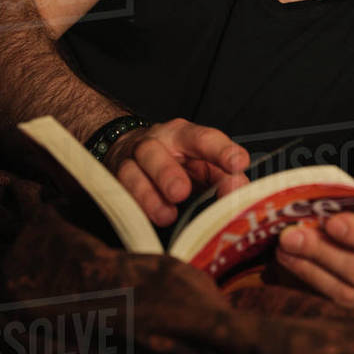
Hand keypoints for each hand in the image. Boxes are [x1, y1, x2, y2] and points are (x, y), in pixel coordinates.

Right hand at [105, 118, 249, 226]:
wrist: (131, 149)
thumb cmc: (178, 160)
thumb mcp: (204, 163)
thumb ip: (223, 176)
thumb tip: (239, 192)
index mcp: (183, 134)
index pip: (203, 138)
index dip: (221, 150)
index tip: (239, 164)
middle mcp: (154, 142)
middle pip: (155, 152)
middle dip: (167, 173)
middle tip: (182, 193)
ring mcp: (130, 160)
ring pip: (131, 173)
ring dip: (148, 196)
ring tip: (167, 215)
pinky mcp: (115, 181)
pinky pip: (120, 194)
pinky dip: (135, 207)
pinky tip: (148, 219)